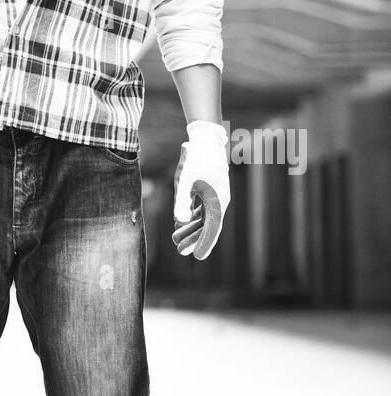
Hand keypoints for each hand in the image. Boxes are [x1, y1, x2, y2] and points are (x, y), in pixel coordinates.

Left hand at [172, 121, 229, 260]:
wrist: (206, 138)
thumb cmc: (197, 159)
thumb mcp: (186, 180)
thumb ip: (182, 201)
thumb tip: (179, 221)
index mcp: (218, 201)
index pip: (212, 228)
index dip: (205, 243)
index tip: (198, 257)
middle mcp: (219, 200)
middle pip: (207, 225)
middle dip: (194, 238)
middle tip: (180, 251)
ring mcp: (215, 194)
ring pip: (203, 217)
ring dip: (191, 227)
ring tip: (176, 238)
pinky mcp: (209, 189)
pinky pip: (201, 208)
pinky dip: (192, 216)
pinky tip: (181, 222)